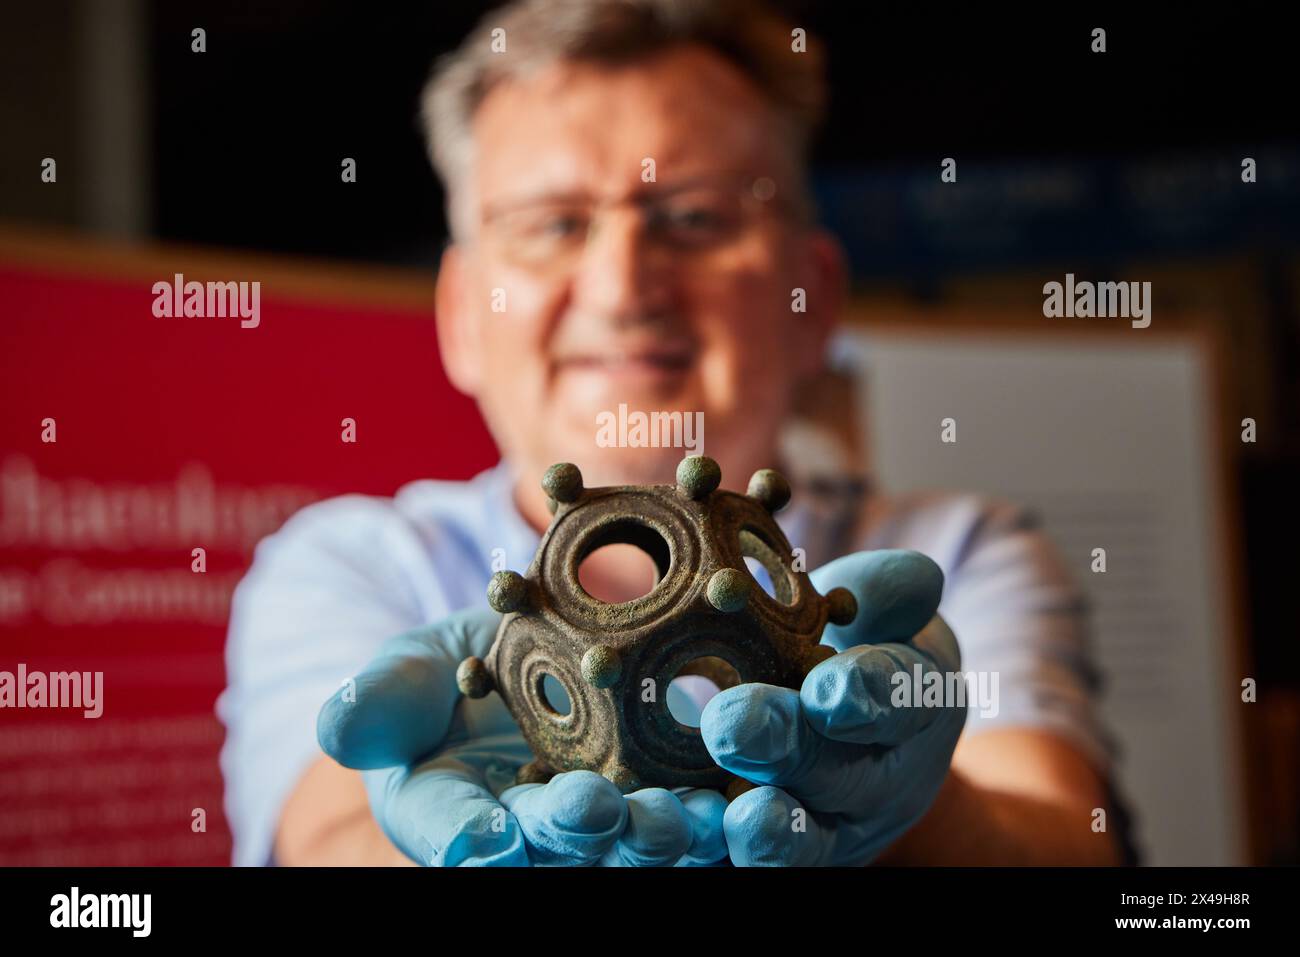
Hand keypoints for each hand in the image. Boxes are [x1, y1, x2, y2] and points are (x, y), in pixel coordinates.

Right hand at [317, 608, 727, 865]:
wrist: (530, 654)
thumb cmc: (454, 668)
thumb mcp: (412, 667)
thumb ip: (383, 698)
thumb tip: (339, 725)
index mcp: (448, 810)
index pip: (449, 832)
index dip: (464, 839)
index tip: (485, 839)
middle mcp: (523, 834)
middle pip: (549, 847)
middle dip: (575, 836)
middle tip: (603, 816)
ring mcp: (595, 823)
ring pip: (625, 843)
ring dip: (658, 835)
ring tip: (693, 817)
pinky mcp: (659, 799)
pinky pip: (688, 813)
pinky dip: (718, 810)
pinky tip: (750, 794)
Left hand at [700, 550, 965, 865]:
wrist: (842, 721)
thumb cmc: (857, 645)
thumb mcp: (883, 610)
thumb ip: (890, 593)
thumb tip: (915, 579)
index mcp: (911, 708)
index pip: (900, 698)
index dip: (869, 694)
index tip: (830, 687)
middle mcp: (874, 782)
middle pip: (837, 773)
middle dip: (783, 749)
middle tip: (729, 723)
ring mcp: (823, 828)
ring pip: (796, 840)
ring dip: (760, 830)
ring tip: (726, 814)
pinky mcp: (764, 851)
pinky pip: (737, 859)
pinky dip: (703, 850)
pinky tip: (664, 836)